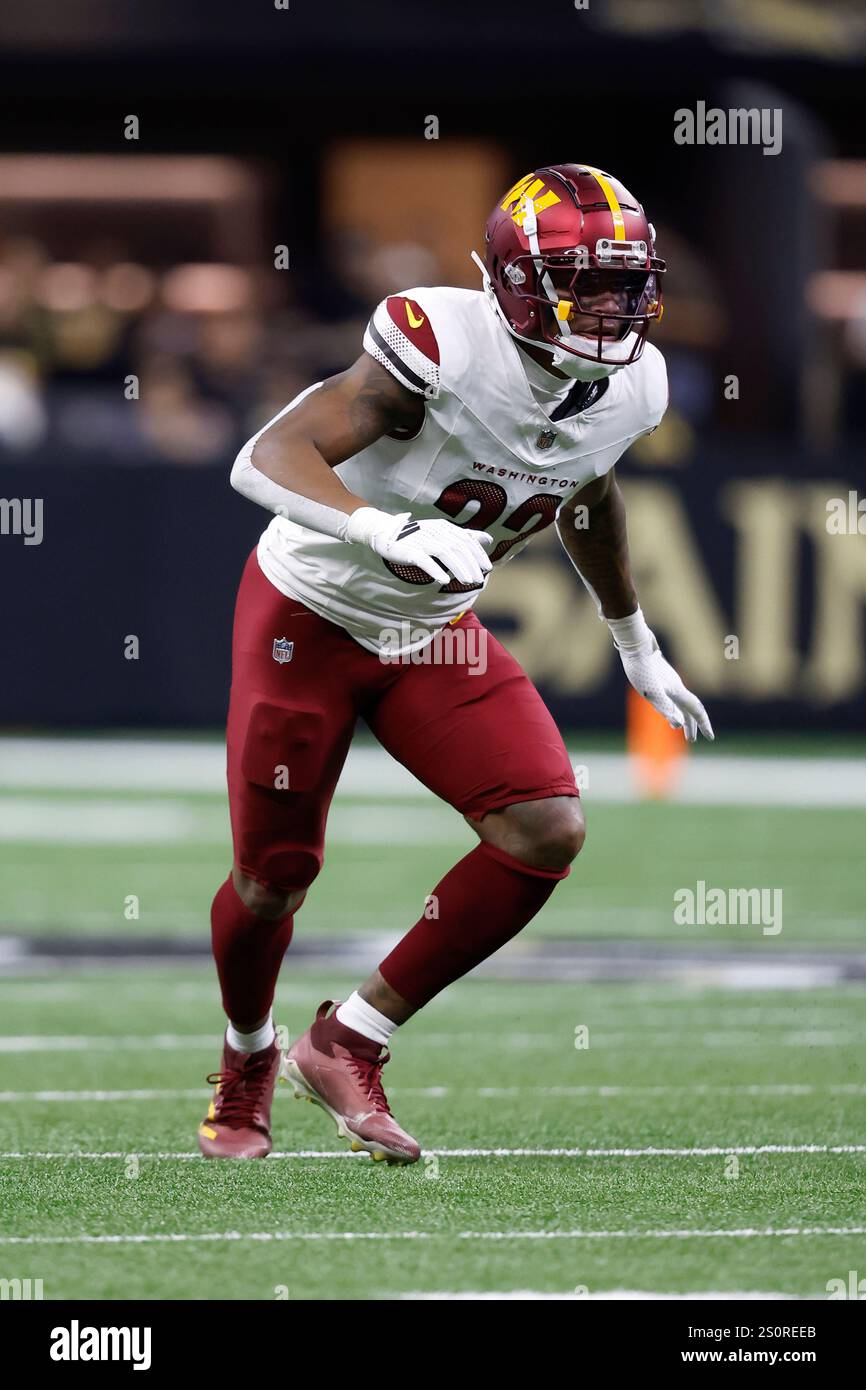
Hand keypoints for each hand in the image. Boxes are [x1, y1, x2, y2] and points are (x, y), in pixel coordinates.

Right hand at [345, 506, 492, 586]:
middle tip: (478, 580)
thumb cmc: (417, 535)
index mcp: (445, 527)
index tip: (487, 568)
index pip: (466, 540)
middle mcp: (436, 532)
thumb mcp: (443, 533)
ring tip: (467, 581)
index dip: (477, 554)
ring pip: (445, 554)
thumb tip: (488, 539)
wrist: (387, 532)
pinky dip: (435, 570)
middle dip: (470, 564)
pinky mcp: (410, 551)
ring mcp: (423, 541)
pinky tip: (444, 580)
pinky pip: (425, 561)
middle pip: (457, 548)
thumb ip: (465, 536)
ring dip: (458, 568)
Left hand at [608, 608, 713, 742]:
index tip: (710, 738)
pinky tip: (666, 710)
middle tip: (692, 739)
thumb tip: (678, 724)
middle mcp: (676, 686)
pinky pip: (672, 697)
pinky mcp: (661, 678)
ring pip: (680, 702)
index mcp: (677, 691)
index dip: (704, 724)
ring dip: (683, 717)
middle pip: (690, 708)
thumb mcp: (651, 692)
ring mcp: (669, 682)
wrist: (635, 645)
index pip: (696, 710)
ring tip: (679, 728)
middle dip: (693, 725)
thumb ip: (665, 707)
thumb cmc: (641, 669)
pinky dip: (673, 707)